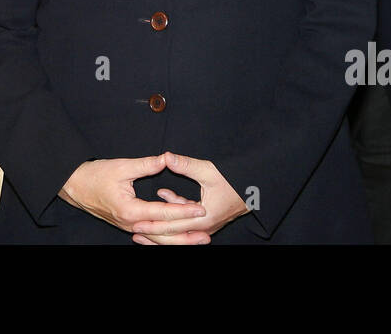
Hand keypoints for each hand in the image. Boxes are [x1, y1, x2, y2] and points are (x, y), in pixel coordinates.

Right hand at [58, 156, 203, 233]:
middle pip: (163, 234)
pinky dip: (165, 238)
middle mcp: (130, 224)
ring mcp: (128, 227)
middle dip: (186, 235)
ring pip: (157, 238)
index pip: (163, 213)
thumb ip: (147, 164)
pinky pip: (150, 235)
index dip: (183, 211)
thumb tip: (167, 158)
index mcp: (130, 210)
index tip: (201, 209)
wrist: (74, 186)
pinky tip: (177, 237)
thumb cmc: (95, 175)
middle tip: (206, 234)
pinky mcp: (127, 225)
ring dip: (178, 240)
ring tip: (198, 239)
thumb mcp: (122, 166)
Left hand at [130, 151, 249, 244]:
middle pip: (174, 233)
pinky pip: (187, 220)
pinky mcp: (207, 218)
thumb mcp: (209, 171)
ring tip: (143, 224)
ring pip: (180, 230)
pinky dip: (174, 212)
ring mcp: (206, 225)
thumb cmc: (235, 179)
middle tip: (134, 230)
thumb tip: (166, 156)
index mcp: (204, 218)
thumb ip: (186, 165)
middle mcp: (204, 226)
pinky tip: (163, 195)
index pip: (173, 226)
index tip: (136, 223)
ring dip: (162, 226)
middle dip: (154, 233)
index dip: (153, 225)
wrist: (256, 186)